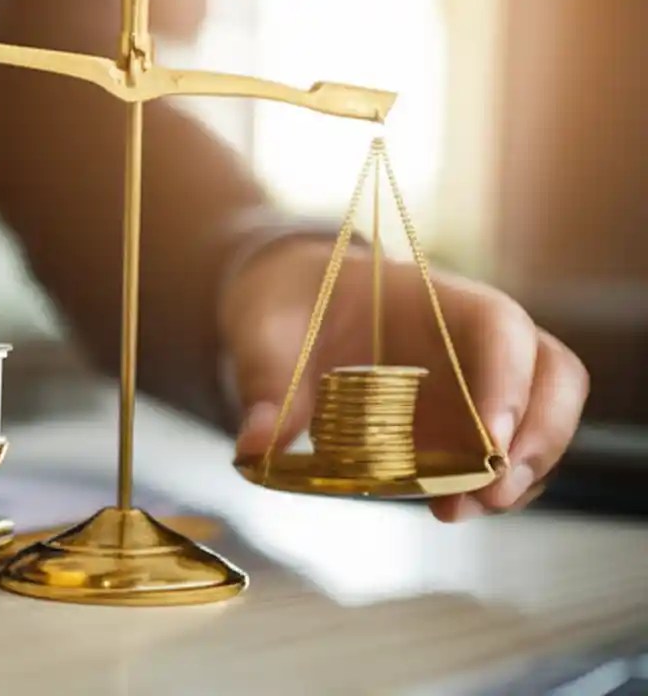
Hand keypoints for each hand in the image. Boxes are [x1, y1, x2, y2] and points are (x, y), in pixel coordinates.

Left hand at [221, 237, 588, 520]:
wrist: (289, 303)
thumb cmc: (287, 302)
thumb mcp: (265, 329)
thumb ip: (266, 379)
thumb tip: (256, 446)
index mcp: (437, 298)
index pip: (502, 329)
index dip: (509, 381)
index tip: (490, 440)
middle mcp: (473, 340)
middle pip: (553, 375)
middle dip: (540, 437)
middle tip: (494, 491)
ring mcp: (476, 382)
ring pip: (542, 419)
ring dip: (523, 472)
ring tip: (461, 510)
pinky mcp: (462, 421)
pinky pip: (505, 454)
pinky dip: (493, 485)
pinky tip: (449, 508)